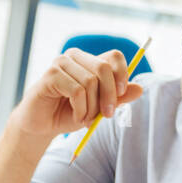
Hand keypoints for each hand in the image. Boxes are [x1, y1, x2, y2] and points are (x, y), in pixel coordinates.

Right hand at [10, 48, 145, 139]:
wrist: (42, 126)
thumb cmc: (69, 114)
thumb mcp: (98, 109)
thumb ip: (117, 99)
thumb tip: (140, 88)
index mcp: (89, 61)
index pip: (114, 56)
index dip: (122, 74)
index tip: (122, 94)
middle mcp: (75, 57)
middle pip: (104, 68)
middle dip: (110, 96)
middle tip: (106, 116)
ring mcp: (61, 63)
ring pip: (90, 82)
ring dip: (92, 108)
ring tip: (85, 119)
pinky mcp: (51, 75)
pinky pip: (76, 91)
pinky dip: (80, 109)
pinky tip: (76, 117)